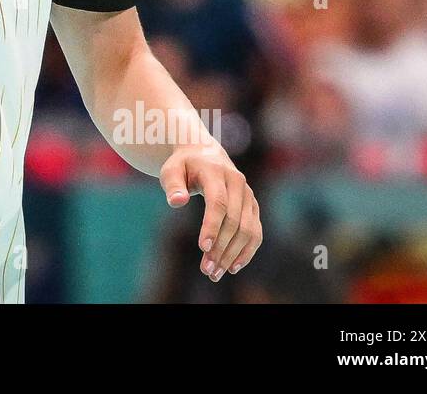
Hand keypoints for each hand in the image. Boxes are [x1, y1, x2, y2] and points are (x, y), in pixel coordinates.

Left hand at [160, 145, 261, 282]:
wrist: (204, 153)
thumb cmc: (183, 165)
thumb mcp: (171, 170)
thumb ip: (173, 186)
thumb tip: (177, 202)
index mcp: (216, 172)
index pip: (217, 202)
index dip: (212, 226)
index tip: (203, 248)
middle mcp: (238, 183)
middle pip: (234, 220)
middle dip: (221, 247)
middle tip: (207, 270)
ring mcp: (248, 195)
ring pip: (248, 229)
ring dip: (233, 254)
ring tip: (216, 273)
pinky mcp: (252, 206)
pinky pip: (256, 232)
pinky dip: (247, 250)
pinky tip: (233, 267)